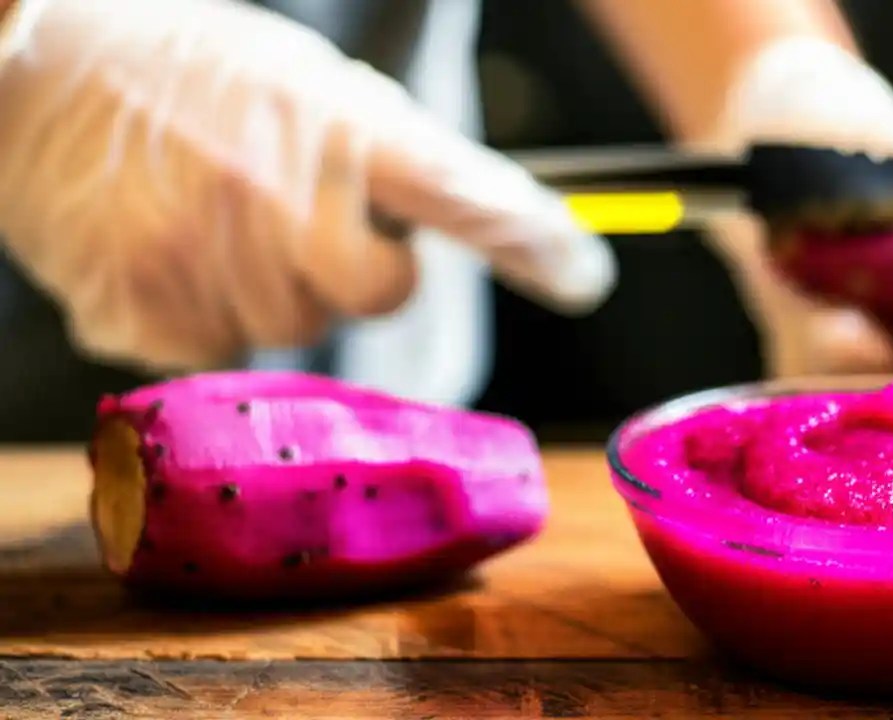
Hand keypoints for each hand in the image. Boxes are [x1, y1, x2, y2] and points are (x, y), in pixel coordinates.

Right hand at [0, 0, 614, 371]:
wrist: (41, 76)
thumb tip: (474, 225)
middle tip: (302, 213)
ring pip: (298, 327)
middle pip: (381, 291)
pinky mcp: (151, 312)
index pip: (467, 193)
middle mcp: (285, 197)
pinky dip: (207, 310)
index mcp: (339, 126)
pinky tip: (171, 247)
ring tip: (215, 214)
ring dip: (274, 286)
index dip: (536, 241)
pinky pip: (224, 349)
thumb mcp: (307, 85)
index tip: (585, 274)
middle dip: (361, 266)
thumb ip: (386, 154)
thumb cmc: (191, 78)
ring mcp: (215, 260)